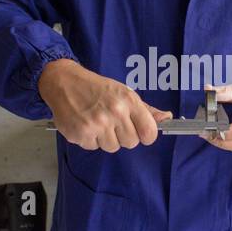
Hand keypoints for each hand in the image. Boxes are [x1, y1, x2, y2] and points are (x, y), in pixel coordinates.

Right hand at [38, 59, 170, 151]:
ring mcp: (97, 124)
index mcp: (128, 101)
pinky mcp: (80, 134)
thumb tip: (166, 118)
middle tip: (113, 123)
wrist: (64, 83)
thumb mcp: (124, 93)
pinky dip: (90, 139)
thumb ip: (145, 110)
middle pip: (131, 143)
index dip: (146, 135)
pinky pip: (94, 147)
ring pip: (113, 147)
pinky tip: (86, 125)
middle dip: (123, 136)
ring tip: (98, 123)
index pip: (149, 132)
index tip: (140, 132)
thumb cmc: (97, 88)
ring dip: (106, 138)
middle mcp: (114, 113)